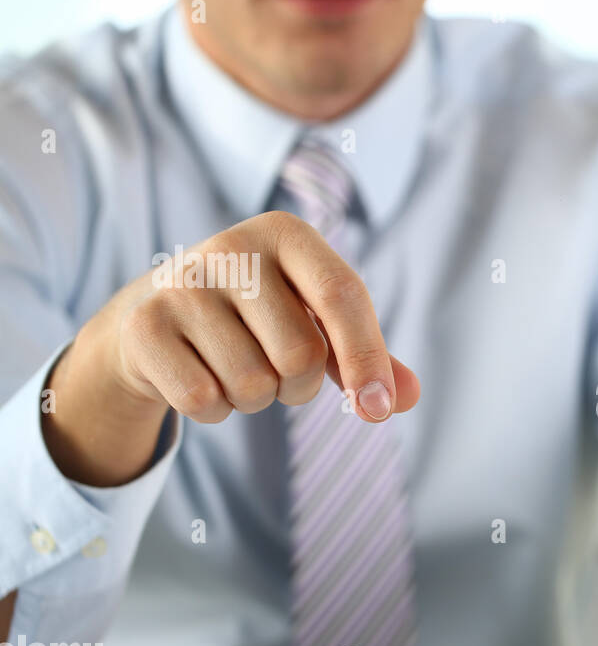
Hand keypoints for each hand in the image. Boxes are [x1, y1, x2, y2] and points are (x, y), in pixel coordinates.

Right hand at [42, 211, 419, 486]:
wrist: (157, 319)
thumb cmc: (258, 320)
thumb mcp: (316, 324)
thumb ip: (368, 358)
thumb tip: (406, 397)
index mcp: (286, 234)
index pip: (341, 295)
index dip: (366, 358)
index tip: (378, 409)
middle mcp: (230, 247)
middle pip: (300, 355)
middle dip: (298, 385)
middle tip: (275, 367)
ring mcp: (181, 284)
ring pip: (252, 385)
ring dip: (255, 399)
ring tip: (234, 366)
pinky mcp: (144, 325)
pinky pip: (203, 400)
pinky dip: (214, 410)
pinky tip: (200, 377)